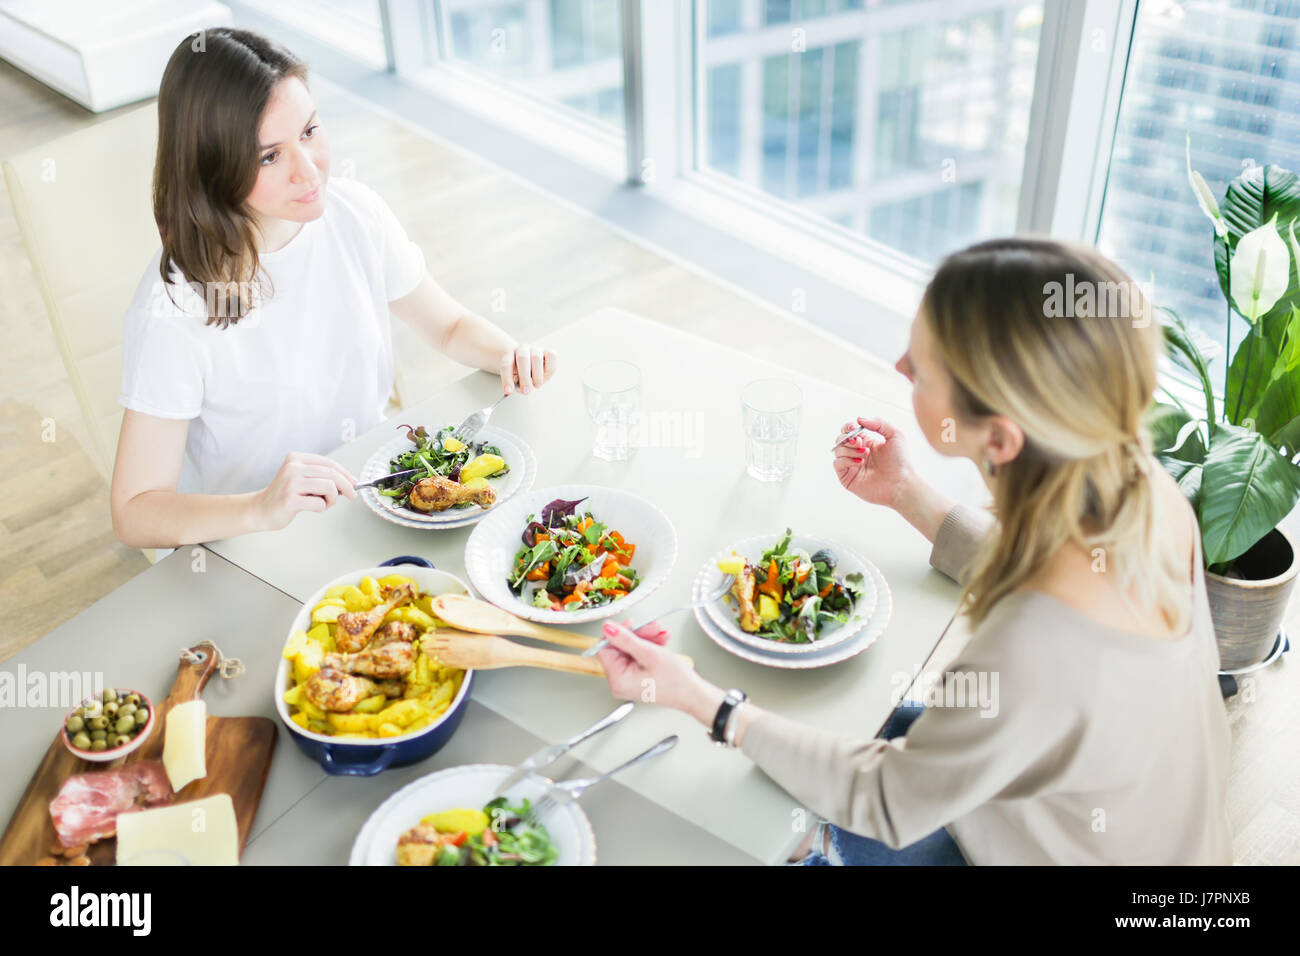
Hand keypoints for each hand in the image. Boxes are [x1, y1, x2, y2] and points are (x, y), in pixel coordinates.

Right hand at [253, 452, 356, 530]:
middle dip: (346, 486)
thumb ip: (319, 476)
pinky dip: (321, 508)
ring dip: (332, 499)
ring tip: (324, 504)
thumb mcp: (301, 478)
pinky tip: (312, 508)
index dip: (345, 473)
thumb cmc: (285, 495)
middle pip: (331, 474)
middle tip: (352, 495)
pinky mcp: (290, 499)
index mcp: (296, 458)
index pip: (328, 463)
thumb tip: (348, 481)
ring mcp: (291, 483)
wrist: (261, 510)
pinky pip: (319, 503)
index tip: (354, 482)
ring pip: (329, 487)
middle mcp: (293, 467)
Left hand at [500, 344, 556, 394]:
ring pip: (537, 358)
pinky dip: (549, 368)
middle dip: (524, 376)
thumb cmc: (522, 375)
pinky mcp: (548, 352)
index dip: (507, 378)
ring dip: (537, 375)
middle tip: (526, 391)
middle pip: (523, 358)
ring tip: (537, 385)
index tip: (508, 391)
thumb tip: (526, 389)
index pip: (506, 364)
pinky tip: (545, 376)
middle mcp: (522, 350)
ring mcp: (536, 350)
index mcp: (510, 355)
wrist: (531, 365)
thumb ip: (518, 385)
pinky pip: (551, 356)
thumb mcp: (516, 382)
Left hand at [597, 619, 722, 720]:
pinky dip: (648, 647)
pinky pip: (637, 657)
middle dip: (638, 635)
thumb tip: (607, 628)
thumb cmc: (675, 681)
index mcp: (618, 680)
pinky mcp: (636, 678)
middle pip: (620, 648)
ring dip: (646, 639)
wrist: (693, 694)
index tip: (632, 624)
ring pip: (630, 650)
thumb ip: (626, 639)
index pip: (605, 649)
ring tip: (662, 635)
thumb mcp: (649, 653)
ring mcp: (628, 681)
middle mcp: (619, 683)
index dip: (618, 634)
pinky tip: (661, 643)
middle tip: (653, 628)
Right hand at [832, 416, 915, 508]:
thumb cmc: (901, 461)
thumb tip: (859, 419)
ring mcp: (851, 466)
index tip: (855, 427)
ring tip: (864, 454)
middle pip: (840, 439)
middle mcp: (857, 453)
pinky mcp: (847, 478)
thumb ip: (878, 423)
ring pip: (837, 450)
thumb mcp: (895, 434)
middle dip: (848, 438)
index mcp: (867, 443)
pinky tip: (860, 462)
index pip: (849, 431)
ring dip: (849, 449)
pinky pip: (837, 464)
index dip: (849, 427)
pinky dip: (846, 460)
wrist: (901, 483)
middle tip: (860, 442)